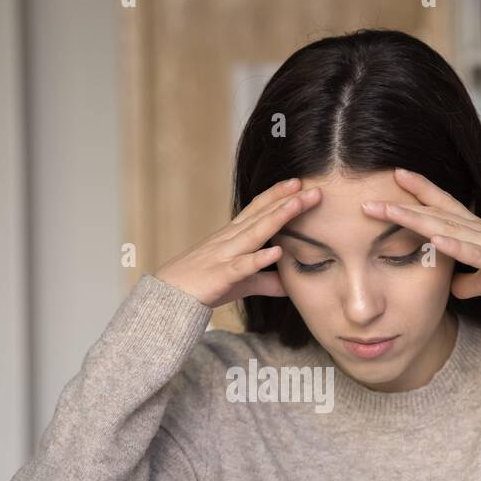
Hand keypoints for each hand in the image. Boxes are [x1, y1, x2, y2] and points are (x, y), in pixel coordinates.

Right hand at [153, 178, 321, 308]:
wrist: (167, 297)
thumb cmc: (203, 285)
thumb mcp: (240, 282)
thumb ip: (266, 281)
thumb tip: (291, 285)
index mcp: (233, 237)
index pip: (257, 210)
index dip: (277, 196)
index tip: (300, 183)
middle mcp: (230, 240)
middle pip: (261, 216)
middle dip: (287, 201)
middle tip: (313, 188)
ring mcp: (224, 256)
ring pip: (254, 234)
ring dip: (276, 218)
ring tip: (297, 204)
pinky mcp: (220, 277)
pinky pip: (241, 267)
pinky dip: (258, 259)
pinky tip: (276, 253)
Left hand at [361, 168, 480, 318]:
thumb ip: (469, 282)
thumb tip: (451, 287)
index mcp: (478, 234)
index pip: (444, 208)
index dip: (420, 194)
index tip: (396, 180)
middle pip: (437, 213)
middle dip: (404, 204)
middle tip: (372, 196)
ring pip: (448, 228)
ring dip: (418, 220)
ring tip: (390, 210)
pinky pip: (475, 254)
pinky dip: (455, 246)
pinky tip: (435, 239)